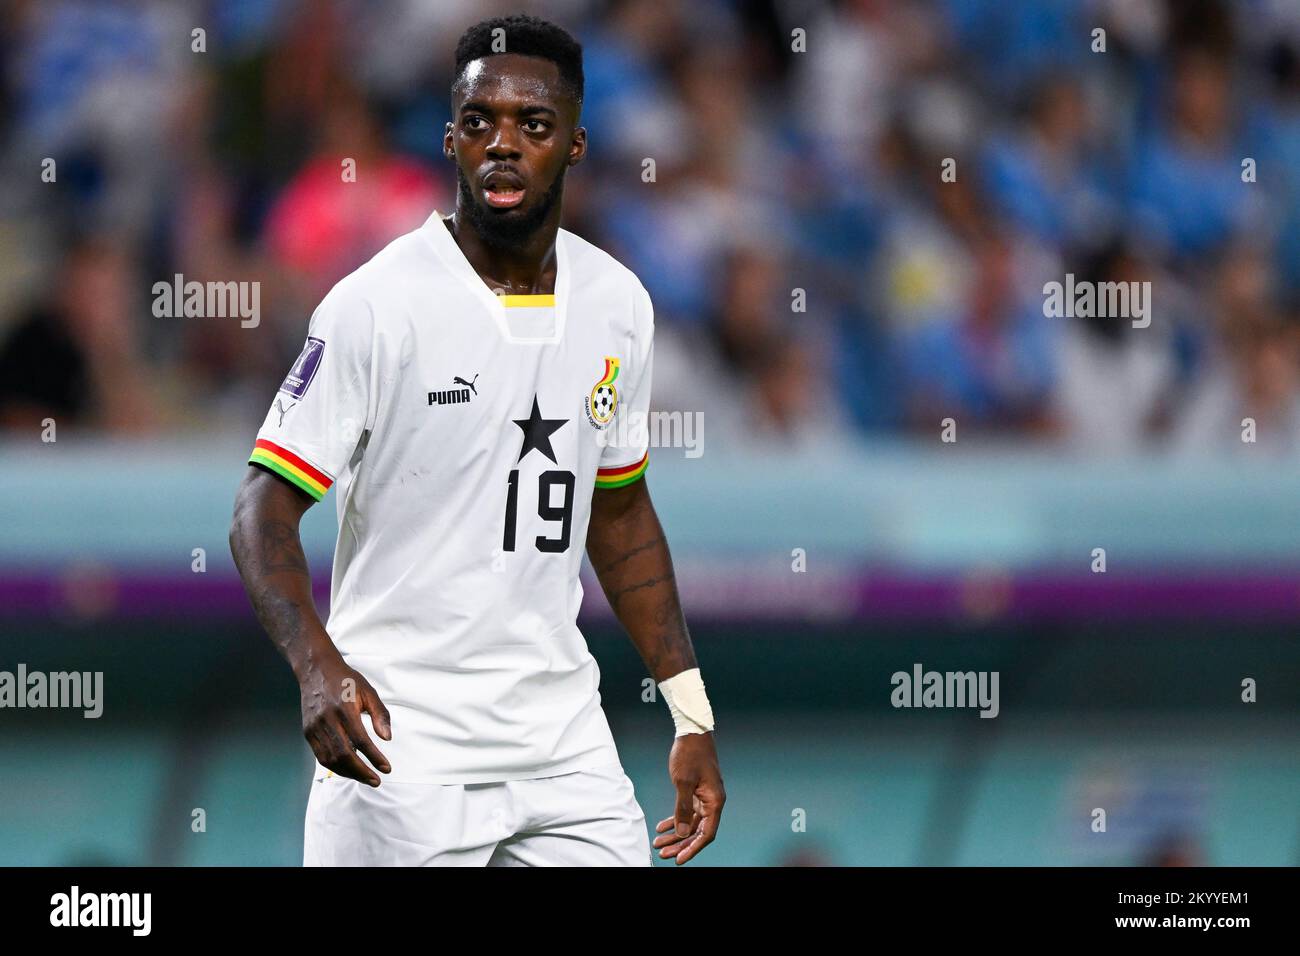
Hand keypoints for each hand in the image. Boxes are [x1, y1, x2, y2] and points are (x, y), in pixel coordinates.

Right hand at [299, 653, 391, 785]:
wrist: (316, 670)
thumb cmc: (346, 680)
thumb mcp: (369, 691)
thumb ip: (379, 715)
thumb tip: (387, 738)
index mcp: (344, 709)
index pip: (361, 741)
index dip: (374, 757)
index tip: (386, 768)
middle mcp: (327, 720)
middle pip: (344, 755)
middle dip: (362, 772)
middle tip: (376, 780)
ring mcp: (315, 727)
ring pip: (331, 759)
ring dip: (349, 773)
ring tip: (365, 777)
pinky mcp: (308, 732)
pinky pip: (321, 756)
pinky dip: (335, 766)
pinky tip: (349, 769)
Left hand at [653, 732, 724, 864]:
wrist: (692, 732)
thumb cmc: (690, 754)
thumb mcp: (683, 782)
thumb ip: (682, 809)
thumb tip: (682, 833)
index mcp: (714, 801)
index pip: (706, 833)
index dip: (692, 848)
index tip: (678, 859)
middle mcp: (712, 802)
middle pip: (697, 831)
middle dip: (680, 844)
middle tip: (663, 854)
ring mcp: (704, 797)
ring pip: (690, 823)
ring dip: (675, 834)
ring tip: (659, 843)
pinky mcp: (696, 791)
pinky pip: (687, 812)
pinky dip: (675, 820)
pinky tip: (661, 826)